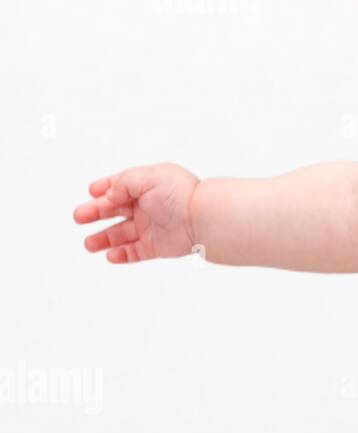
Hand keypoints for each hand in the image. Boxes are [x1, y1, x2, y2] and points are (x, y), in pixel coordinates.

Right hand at [73, 163, 200, 262]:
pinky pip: (134, 253)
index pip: (121, 187)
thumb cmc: (180, 194)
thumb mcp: (148, 177)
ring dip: (103, 239)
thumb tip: (108, 193)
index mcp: (147, 187)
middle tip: (79, 217)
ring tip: (89, 244)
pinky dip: (121, 255)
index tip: (91, 191)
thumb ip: (124, 182)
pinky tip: (109, 255)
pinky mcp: (156, 246)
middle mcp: (148, 207)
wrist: (201, 218)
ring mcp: (151, 228)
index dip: (105, 189)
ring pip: (121, 235)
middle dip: (95, 213)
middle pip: (115, 211)